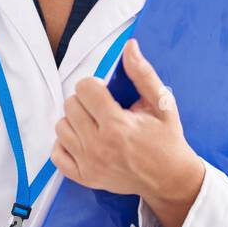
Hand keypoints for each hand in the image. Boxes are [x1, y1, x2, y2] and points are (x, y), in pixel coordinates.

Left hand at [51, 39, 204, 226]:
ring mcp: (89, 165)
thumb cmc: (167, 139)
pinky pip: (57, 154)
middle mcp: (99, 146)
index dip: (94, 85)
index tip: (106, 93)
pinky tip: (84, 141)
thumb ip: (142, 74)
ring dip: (76, 121)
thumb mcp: (161, 104)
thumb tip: (129, 47)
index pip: (85, 89)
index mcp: (117, 126)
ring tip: (95, 125)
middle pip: (70, 106)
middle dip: (85, 101)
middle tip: (103, 109)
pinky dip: (66, 144)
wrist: (170, 179)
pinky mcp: (84, 178)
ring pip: (61, 127)